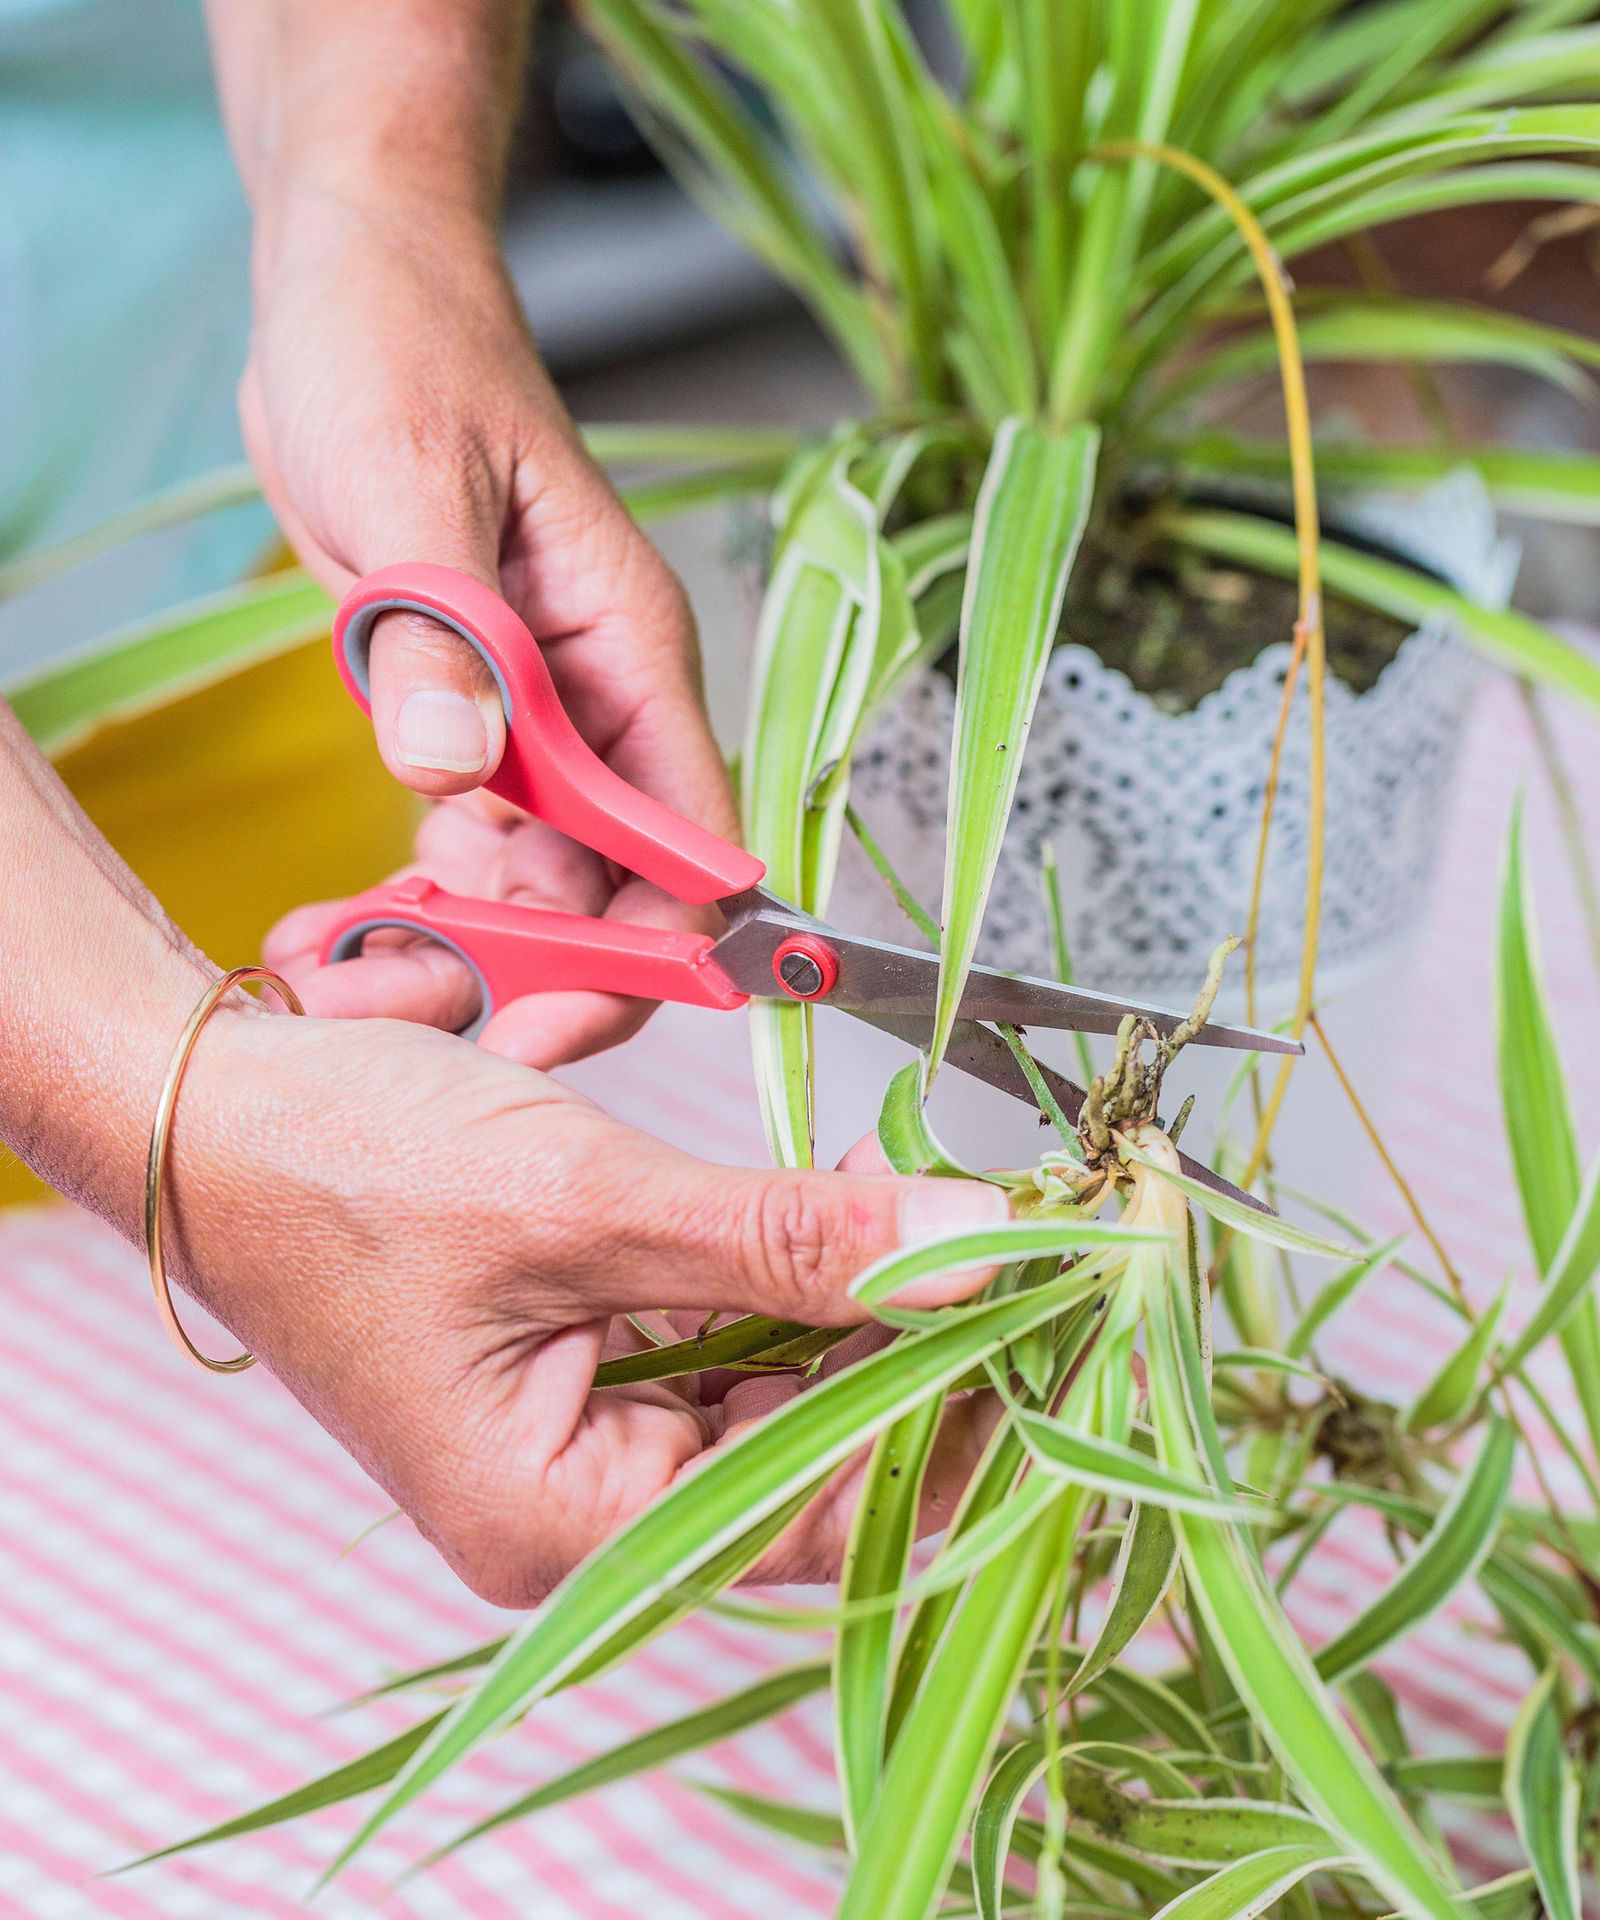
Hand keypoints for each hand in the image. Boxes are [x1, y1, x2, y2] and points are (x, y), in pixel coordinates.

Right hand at [174, 1008, 1009, 1604]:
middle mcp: (580, 1503)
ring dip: (867, 1292)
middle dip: (922, 1342)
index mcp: (561, 1522)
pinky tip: (864, 1193)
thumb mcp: (587, 1202)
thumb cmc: (343, 1167)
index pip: (817, 1512)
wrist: (212, 1107)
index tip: (1048, 1314)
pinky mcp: (585, 1356)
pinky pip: (728, 1332)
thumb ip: (788, 1235)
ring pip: (781, 1384)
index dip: (948, 1416)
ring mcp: (583, 1430)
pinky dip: (797, 1264)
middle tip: (1030, 1239)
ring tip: (960, 1199)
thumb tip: (972, 1246)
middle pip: (811, 1452)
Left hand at [244, 195, 733, 1054]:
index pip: (685, 845)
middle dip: (516, 975)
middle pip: (607, 895)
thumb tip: (456, 774)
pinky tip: (336, 928)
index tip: (539, 1026)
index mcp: (631, 654)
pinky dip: (409, 903)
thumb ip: (439, 632)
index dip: (640, 956)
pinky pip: (461, 849)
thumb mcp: (409, 482)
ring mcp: (535, 722)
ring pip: (530, 890)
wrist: (352, 288)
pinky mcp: (467, 722)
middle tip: (384, 1010)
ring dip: (449, 951)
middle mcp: (601, 708)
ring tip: (332, 972)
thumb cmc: (405, 348)